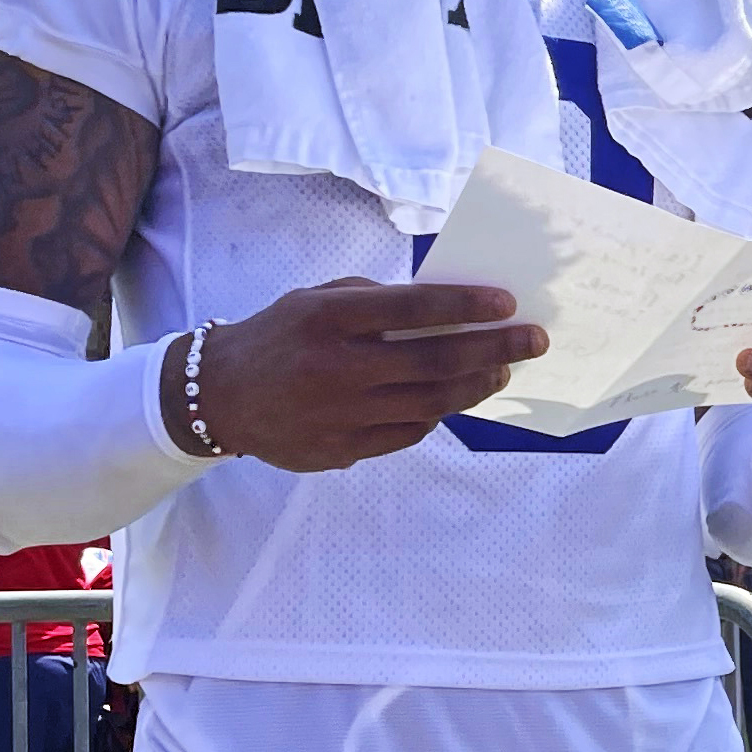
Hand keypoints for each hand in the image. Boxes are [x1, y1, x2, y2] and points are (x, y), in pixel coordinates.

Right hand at [185, 280, 546, 472]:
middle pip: (434, 361)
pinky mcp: (342, 451)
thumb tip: (446, 310)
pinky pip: (407, 432)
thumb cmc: (280, 336)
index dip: (466, 307)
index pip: (412, 309)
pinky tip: (454, 397)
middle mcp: (337, 368)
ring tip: (501, 371)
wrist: (218, 396)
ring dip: (475, 386)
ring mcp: (341, 415)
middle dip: (494, 349)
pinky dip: (437, 413)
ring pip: (430, 403)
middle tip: (533, 341)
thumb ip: (374, 302)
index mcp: (328, 319)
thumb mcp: (315, 300)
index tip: (507, 304)